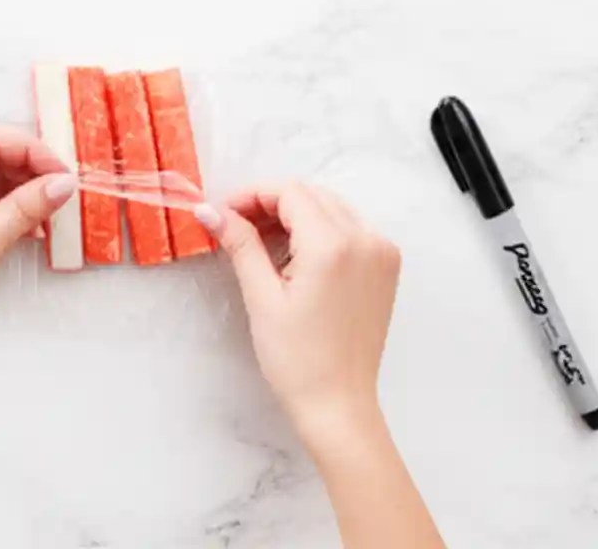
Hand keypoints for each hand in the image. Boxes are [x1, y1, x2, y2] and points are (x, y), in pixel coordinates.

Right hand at [195, 184, 401, 431]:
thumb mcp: (262, 297)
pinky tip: (296, 257)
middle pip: (313, 196)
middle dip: (273, 203)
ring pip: (333, 208)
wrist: (338, 404)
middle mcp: (365, 240)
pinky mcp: (386, 267)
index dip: (253, 195)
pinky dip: (322, 231)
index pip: (290, 192)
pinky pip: (351, 229)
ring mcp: (381, 253)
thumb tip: (210, 211)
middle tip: (238, 227)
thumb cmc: (297, 360)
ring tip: (263, 245)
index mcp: (334, 246)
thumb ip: (240, 244)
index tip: (226, 213)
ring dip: (297, 215)